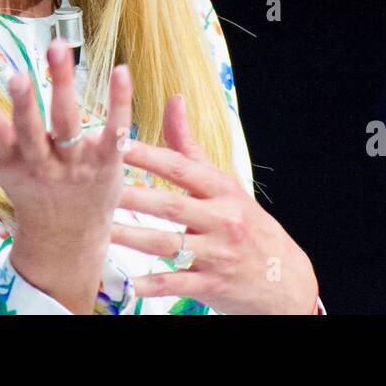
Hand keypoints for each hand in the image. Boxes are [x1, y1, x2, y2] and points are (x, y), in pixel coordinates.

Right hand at [0, 38, 133, 311]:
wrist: (66, 237)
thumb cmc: (26, 178)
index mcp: (6, 159)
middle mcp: (38, 164)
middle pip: (28, 132)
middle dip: (22, 105)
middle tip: (17, 76)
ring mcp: (73, 165)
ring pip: (68, 125)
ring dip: (62, 86)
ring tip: (57, 47)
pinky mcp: (107, 163)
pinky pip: (114, 132)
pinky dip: (119, 102)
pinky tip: (120, 70)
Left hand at [110, 95, 318, 313]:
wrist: (286, 278)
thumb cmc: (247, 225)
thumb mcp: (225, 184)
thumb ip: (190, 147)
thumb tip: (174, 100)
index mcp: (222, 190)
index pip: (180, 168)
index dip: (148, 155)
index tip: (117, 144)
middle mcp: (221, 219)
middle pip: (170, 206)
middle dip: (133, 198)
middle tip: (99, 190)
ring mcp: (217, 254)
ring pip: (168, 244)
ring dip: (133, 239)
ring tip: (101, 231)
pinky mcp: (212, 285)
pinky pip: (176, 283)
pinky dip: (151, 284)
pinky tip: (127, 283)